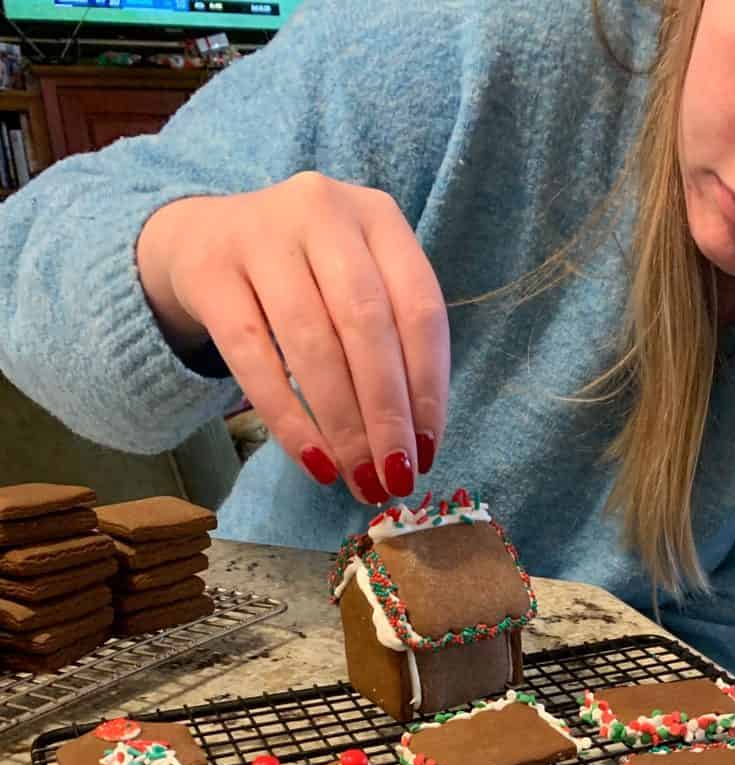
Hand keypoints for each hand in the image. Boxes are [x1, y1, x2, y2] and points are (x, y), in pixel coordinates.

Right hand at [135, 172, 449, 504]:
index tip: (427, 452)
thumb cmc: (305, 280)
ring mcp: (261, 235)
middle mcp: (323, 211)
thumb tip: (414, 448)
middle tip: (395, 478)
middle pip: (366, 326)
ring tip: (359, 479)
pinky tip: (315, 462)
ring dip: (343, 424)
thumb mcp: (357, 289)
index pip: (420, 309)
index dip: (428, 387)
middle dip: (386, 414)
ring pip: (312, 343)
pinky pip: (253, 356)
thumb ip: (392, 348)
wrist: (202, 240)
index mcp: (378, 216)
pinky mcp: (210, 270)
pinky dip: (288, 418)